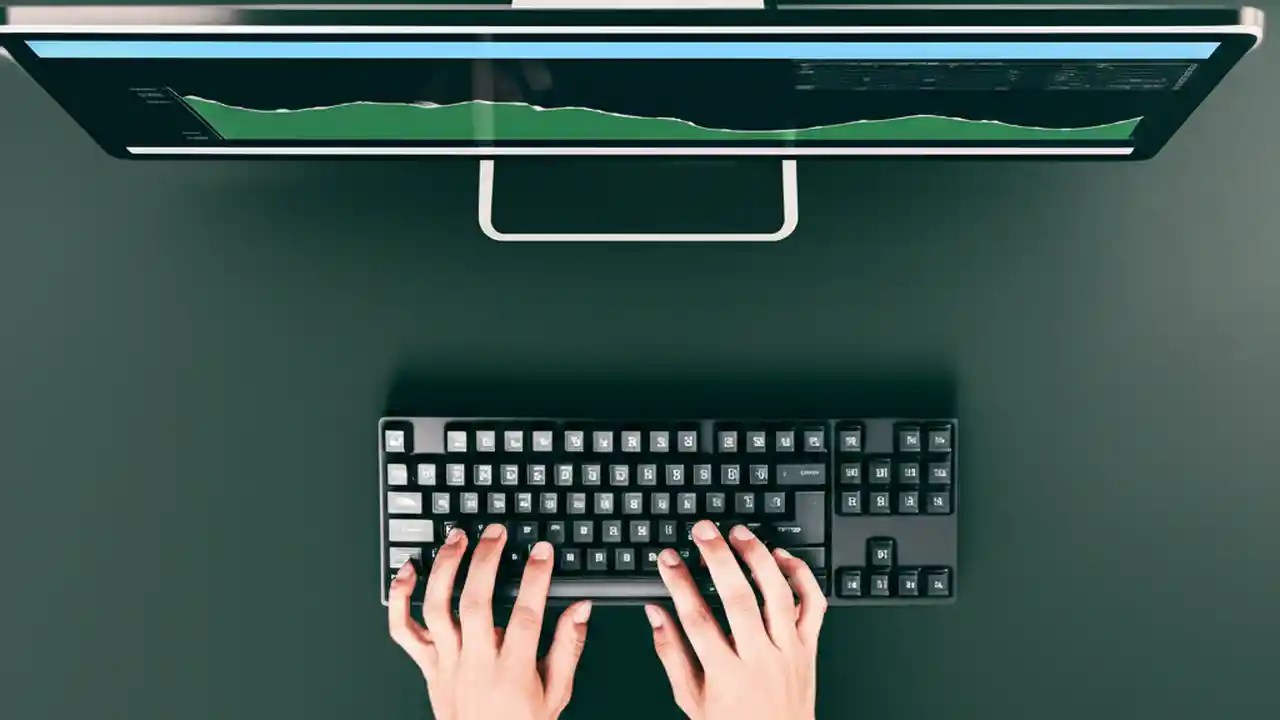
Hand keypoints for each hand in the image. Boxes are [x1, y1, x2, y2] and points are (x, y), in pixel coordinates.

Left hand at [388, 524, 592, 719]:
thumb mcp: (556, 692)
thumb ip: (568, 648)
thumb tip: (580, 610)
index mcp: (512, 672)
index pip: (524, 616)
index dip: (534, 579)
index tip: (542, 552)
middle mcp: (475, 664)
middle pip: (475, 604)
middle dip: (485, 561)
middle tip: (496, 533)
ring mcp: (446, 663)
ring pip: (438, 609)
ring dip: (445, 568)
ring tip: (457, 540)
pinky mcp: (426, 666)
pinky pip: (403, 631)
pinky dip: (399, 599)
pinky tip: (408, 572)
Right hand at [645, 520, 826, 719]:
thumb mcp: (692, 700)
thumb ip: (672, 654)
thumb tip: (655, 614)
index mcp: (726, 676)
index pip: (697, 620)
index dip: (679, 584)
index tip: (667, 559)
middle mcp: (760, 660)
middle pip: (739, 600)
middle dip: (718, 559)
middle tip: (703, 532)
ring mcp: (789, 652)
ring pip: (777, 595)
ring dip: (758, 558)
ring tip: (738, 534)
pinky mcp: (810, 648)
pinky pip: (813, 606)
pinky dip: (800, 577)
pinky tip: (781, 557)